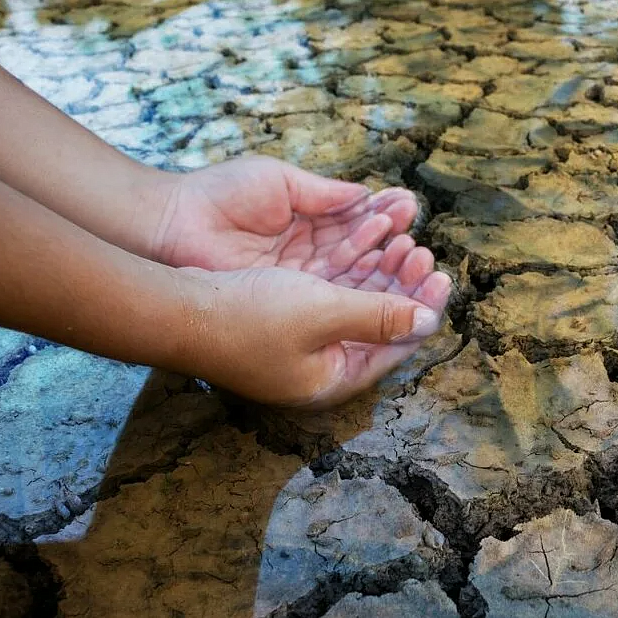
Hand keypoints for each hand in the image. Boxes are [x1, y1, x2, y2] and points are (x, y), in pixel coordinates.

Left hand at [152, 155, 419, 279]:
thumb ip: (324, 194)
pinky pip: (333, 297)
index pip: (356, 222)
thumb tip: (367, 196)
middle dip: (393, 246)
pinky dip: (361, 288)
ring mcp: (300, 281)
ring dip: (384, 268)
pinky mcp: (288, 302)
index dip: (384, 217)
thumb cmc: (218, 196)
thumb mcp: (279, 183)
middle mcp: (309, 255)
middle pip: (362, 254)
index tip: (409, 207)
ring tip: (411, 254)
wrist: (172, 225)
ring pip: (353, 278)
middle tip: (417, 240)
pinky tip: (385, 276)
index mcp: (307, 221)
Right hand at [178, 261, 451, 407]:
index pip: (396, 346)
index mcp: (334, 378)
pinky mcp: (283, 320)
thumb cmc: (247, 316)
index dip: (423, 309)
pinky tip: (365, 242)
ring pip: (356, 304)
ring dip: (379, 272)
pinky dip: (350, 269)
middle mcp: (321, 366)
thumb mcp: (323, 313)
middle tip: (422, 251)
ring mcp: (301, 345)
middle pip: (380, 324)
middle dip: (403, 285)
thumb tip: (429, 321)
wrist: (174, 308)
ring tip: (401, 239)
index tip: (443, 275)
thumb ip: (379, 316)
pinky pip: (331, 293)